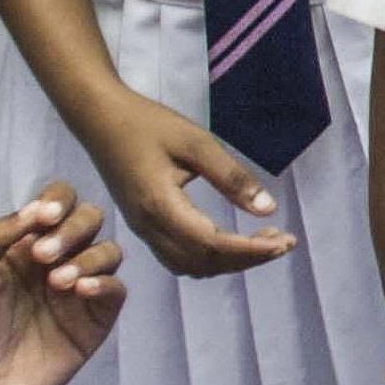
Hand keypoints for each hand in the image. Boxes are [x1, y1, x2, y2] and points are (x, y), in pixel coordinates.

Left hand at [0, 190, 124, 384]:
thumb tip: (36, 208)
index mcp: (22, 248)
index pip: (56, 204)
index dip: (58, 201)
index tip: (44, 219)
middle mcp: (55, 262)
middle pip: (89, 220)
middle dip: (73, 228)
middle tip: (44, 257)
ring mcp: (77, 292)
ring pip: (108, 250)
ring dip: (87, 257)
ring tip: (58, 284)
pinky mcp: (95, 320)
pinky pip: (117, 288)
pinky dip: (104, 282)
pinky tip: (80, 293)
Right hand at [79, 93, 299, 277]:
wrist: (100, 119)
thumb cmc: (149, 124)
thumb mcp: (197, 143)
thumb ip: (232, 177)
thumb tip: (268, 209)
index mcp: (160, 205)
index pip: (212, 244)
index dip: (251, 249)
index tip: (285, 242)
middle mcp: (148, 227)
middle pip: (203, 262)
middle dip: (248, 258)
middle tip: (285, 242)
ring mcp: (142, 230)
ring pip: (190, 265)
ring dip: (229, 262)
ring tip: (265, 242)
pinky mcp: (142, 225)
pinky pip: (177, 257)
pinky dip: (210, 258)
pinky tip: (233, 242)